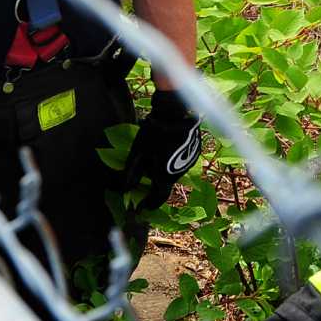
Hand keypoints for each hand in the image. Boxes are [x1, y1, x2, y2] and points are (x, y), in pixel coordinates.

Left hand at [119, 89, 202, 212]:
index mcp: (165, 176)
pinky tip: (166, 149)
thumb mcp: (138, 153)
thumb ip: (132, 174)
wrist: (174, 112)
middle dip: (155, 184)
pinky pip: (181, 162)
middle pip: (165, 184)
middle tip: (145, 178)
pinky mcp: (195, 152)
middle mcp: (179, 174)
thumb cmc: (153, 133)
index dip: (148, 205)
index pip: (157, 198)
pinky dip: (173, 160)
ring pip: (174, 172)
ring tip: (155, 160)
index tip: (141, 208)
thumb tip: (126, 190)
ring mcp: (189, 163)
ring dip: (164, 170)